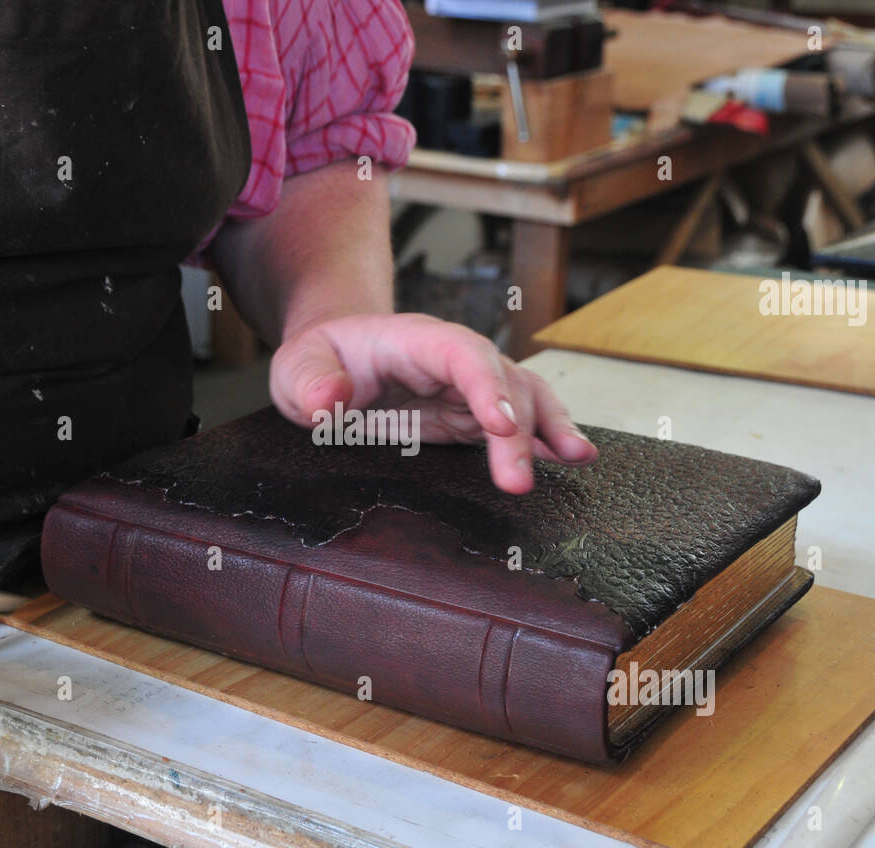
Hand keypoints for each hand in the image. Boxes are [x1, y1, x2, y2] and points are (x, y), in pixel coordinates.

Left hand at [269, 313, 597, 493]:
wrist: (334, 360)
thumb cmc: (320, 360)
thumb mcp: (296, 366)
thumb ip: (310, 381)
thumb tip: (332, 400)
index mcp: (414, 340)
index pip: (462, 353)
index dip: (486, 384)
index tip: (500, 423)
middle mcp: (454, 359)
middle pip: (502, 381)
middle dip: (519, 429)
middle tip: (518, 481)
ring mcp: (469, 387)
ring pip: (525, 398)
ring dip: (551, 427)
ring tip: (578, 457)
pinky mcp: (474, 415)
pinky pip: (520, 422)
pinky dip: (547, 439)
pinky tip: (573, 457)